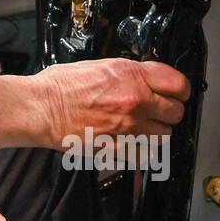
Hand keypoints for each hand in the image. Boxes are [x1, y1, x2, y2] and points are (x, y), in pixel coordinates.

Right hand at [0, 57, 189, 149]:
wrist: (40, 108)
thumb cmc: (59, 86)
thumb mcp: (99, 65)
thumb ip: (127, 74)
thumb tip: (143, 79)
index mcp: (131, 75)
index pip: (178, 84)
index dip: (179, 90)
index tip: (175, 93)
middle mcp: (136, 101)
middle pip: (176, 112)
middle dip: (168, 112)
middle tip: (157, 111)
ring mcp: (129, 127)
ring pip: (165, 135)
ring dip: (156, 132)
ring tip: (140, 128)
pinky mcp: (119, 149)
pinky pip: (146, 154)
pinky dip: (142, 151)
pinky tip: (131, 143)